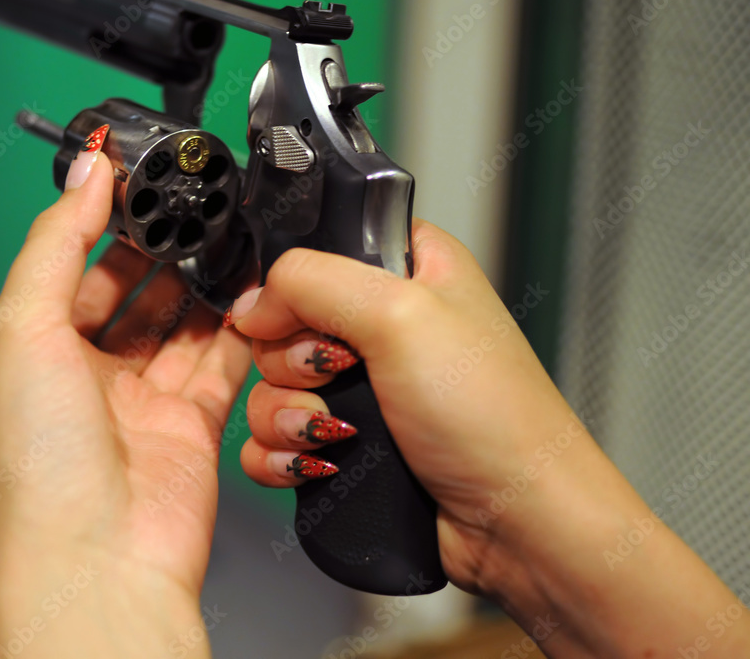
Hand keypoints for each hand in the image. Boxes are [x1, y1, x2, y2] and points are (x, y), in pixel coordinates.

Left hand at [0, 150, 250, 658]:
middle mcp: (92, 375)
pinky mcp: (196, 424)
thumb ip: (57, 241)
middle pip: (137, 292)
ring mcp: (146, 400)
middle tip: (196, 208)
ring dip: (205, 284)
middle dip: (164, 251)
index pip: (78, 268)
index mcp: (40, 351)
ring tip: (229, 238)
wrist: (99, 558)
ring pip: (184, 324)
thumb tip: (85, 171)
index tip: (142, 184)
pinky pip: (223, 363)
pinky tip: (252, 295)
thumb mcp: (24, 328)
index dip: (108, 224)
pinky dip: (239, 329)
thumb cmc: (40, 466)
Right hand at [228, 221, 749, 657]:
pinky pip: (275, 438)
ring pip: (271, 385)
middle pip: (282, 323)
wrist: (515, 519)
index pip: (317, 248)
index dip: (294, 283)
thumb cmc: (493, 416)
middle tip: (340, 376)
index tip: (301, 316)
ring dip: (286, 415)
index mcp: (407, 268)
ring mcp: (363, 386)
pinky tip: (317, 463)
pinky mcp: (348, 439)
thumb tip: (251, 301)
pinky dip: (283, 454)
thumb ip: (312, 283)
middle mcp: (383, 323)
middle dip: (292, 361)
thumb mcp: (400, 316)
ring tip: (336, 432)